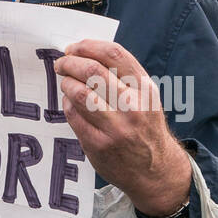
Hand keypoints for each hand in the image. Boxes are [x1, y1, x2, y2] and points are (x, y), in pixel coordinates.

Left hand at [54, 39, 191, 216]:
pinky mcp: (98, 144)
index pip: (114, 55)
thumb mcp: (146, 97)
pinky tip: (71, 103)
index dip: (88, 46)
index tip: (74, 48)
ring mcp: (115, 127)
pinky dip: (67, 104)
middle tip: (62, 64)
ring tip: (66, 83)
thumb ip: (123, 74)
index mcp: (144, 89)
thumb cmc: (145, 127)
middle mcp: (132, 106)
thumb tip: (85, 53)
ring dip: (66, 83)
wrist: (155, 171)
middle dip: (70, 62)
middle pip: (92, 70)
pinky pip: (73, 114)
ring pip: (79, 92)